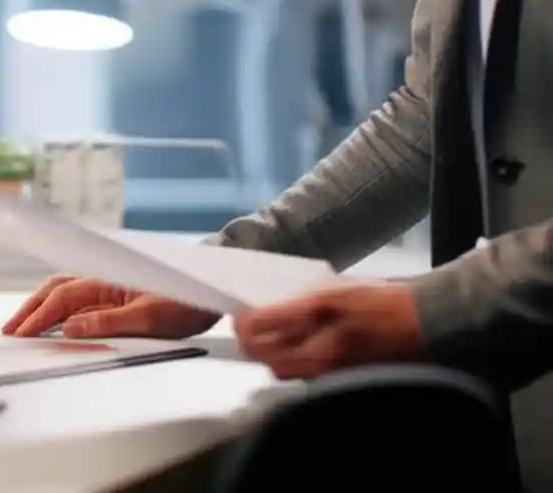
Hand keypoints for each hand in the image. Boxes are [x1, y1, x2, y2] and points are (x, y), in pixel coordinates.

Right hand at [1, 276, 220, 338]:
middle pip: (55, 291)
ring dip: (42, 309)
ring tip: (24, 326)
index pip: (62, 298)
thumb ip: (107, 323)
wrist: (213, 288)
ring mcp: (109, 287)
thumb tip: (69, 329)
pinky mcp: (117, 296)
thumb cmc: (187, 300)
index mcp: (107, 281)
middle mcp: (104, 279)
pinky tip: (55, 324)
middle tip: (10, 330)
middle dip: (30, 310)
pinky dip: (60, 312)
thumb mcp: (149, 318)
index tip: (21, 334)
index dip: (39, 317)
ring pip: (65, 294)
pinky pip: (81, 301)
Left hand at [233, 281, 425, 379]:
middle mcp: (322, 342)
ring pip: (282, 372)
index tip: (241, 318)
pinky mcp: (343, 379)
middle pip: (265, 356)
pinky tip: (300, 355)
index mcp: (319, 310)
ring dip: (272, 358)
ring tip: (272, 343)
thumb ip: (301, 299)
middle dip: (252, 345)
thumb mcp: (336, 287)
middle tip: (249, 333)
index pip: (261, 324)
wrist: (426, 322)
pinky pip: (306, 379)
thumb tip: (267, 307)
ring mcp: (333, 366)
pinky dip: (295, 368)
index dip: (244, 323)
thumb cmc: (382, 299)